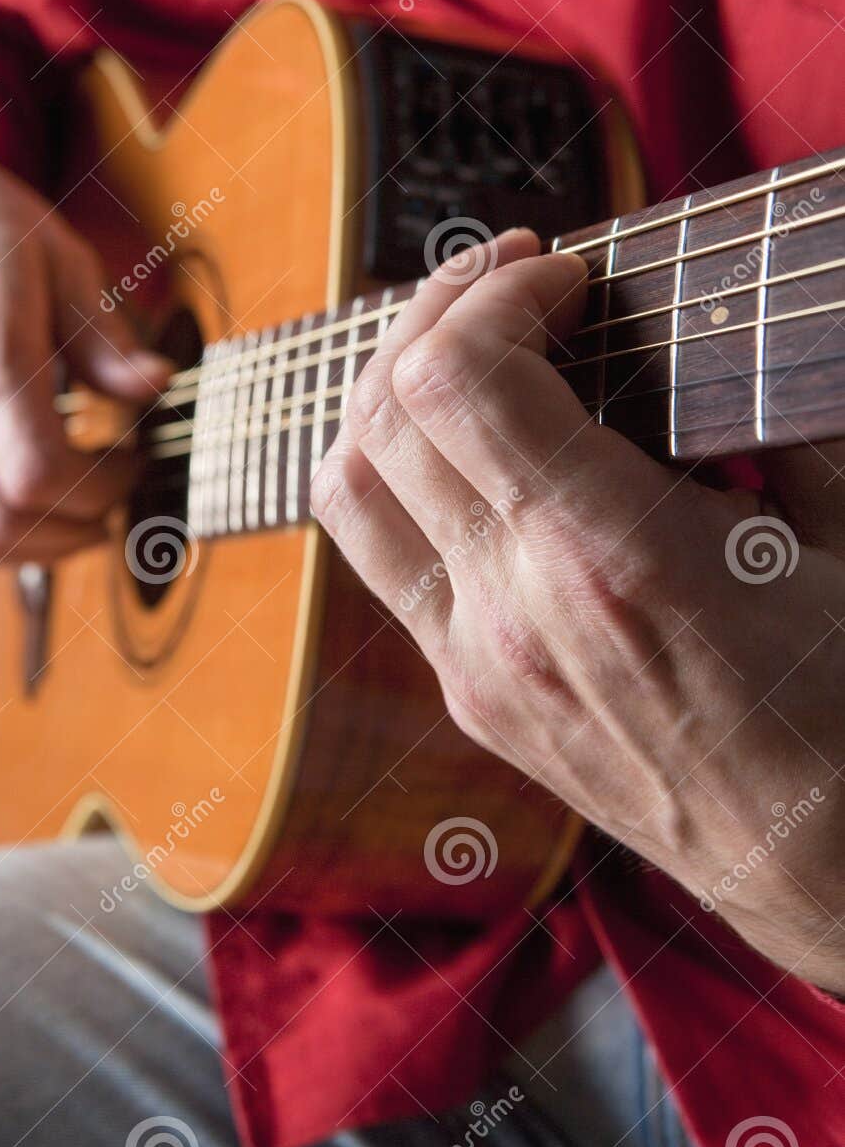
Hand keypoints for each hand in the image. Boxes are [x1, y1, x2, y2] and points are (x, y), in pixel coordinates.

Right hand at [0, 137, 168, 561]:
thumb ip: (108, 339)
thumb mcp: (62, 259)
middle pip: (1, 518)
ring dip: (33, 547)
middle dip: (74, 531)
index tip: (134, 468)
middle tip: (113, 507)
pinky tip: (25, 504)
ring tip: (77, 518)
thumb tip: (158, 387)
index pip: (39, 471)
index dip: (100, 491)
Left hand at [311, 229, 844, 993]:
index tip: (564, 272)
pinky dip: (398, 473)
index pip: (457, 381)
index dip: (493, 293)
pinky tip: (471, 447)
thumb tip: (715, 316)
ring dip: (391, 389)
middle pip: (385, 411)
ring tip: (468, 346)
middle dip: (437, 309)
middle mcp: (514, 613)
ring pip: (350, 485)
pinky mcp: (471, 697)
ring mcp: (476, 664)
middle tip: (513, 278)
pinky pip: (382, 556)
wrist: (834, 874)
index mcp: (611, 560)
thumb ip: (775, 412)